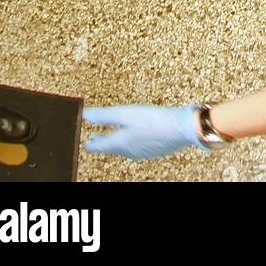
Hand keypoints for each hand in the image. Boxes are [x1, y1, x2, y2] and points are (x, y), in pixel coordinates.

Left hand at [84, 105, 208, 159]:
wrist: (181, 128)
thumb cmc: (154, 120)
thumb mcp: (126, 114)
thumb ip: (104, 115)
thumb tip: (84, 115)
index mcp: (120, 144)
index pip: (99, 146)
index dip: (90, 144)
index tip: (84, 143)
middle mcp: (130, 151)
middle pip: (112, 148)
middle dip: (102, 142)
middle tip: (94, 140)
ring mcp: (142, 152)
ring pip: (125, 147)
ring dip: (117, 141)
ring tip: (114, 136)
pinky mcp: (154, 149)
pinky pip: (137, 146)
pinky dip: (131, 141)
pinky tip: (136, 135)